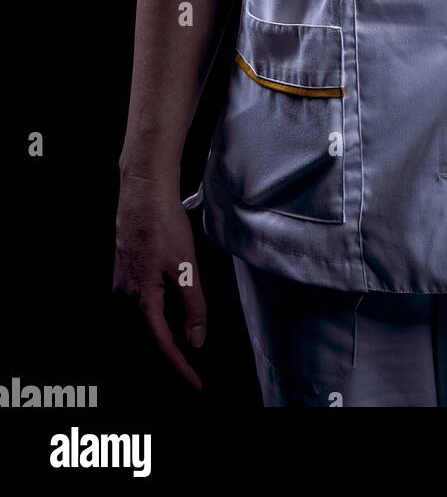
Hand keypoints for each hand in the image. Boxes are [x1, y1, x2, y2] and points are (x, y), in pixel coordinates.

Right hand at [112, 173, 206, 390]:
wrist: (143, 193)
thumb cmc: (164, 226)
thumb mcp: (187, 268)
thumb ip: (192, 306)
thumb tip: (195, 341)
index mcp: (141, 300)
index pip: (162, 345)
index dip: (180, 367)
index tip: (195, 384)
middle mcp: (125, 297)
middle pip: (150, 335)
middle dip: (172, 353)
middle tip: (193, 369)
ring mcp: (122, 284)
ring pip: (146, 320)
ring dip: (166, 332)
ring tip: (187, 339)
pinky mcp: (125, 272)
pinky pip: (142, 304)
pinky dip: (159, 314)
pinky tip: (173, 310)